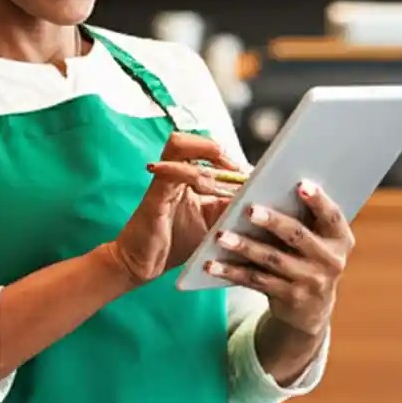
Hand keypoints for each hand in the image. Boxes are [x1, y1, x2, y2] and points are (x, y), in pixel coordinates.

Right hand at [106, 133, 243, 284]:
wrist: (142, 264)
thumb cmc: (176, 242)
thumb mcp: (212, 222)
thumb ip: (230, 205)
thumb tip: (259, 194)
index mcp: (185, 176)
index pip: (207, 150)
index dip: (230, 157)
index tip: (251, 174)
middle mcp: (173, 172)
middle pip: (192, 138)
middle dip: (221, 151)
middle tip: (240, 172)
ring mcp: (163, 180)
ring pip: (179, 144)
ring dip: (208, 154)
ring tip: (228, 173)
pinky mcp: (156, 194)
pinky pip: (174, 172)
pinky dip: (198, 176)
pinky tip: (214, 191)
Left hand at [207, 180, 354, 335]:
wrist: (312, 310)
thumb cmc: (309, 258)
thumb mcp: (318, 241)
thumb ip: (304, 218)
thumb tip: (266, 185)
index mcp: (340, 239)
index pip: (332, 216)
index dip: (319, 201)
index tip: (301, 184)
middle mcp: (330, 261)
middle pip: (298, 236)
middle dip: (273, 222)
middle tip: (250, 209)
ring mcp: (310, 282)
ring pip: (273, 259)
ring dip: (245, 247)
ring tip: (221, 236)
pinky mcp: (289, 298)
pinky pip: (256, 281)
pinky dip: (232, 271)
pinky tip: (212, 264)